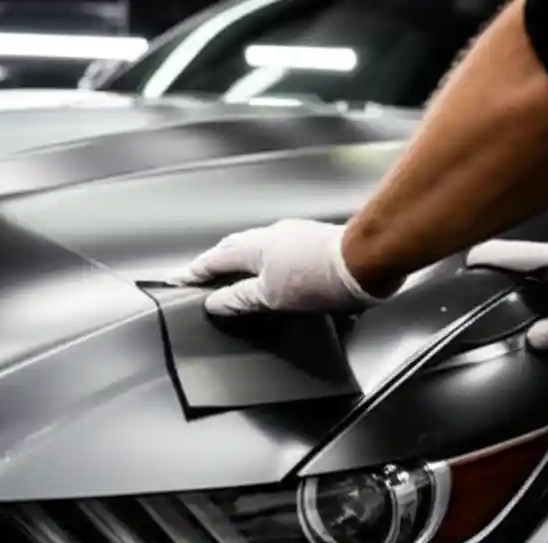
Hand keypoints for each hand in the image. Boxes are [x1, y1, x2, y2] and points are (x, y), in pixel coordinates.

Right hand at [173, 219, 389, 315]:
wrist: (365, 260)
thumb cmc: (320, 276)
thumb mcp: (270, 296)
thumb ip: (240, 298)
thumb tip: (214, 302)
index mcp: (254, 247)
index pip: (215, 259)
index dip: (196, 272)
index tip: (181, 280)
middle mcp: (272, 235)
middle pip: (236, 248)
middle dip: (218, 261)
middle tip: (205, 274)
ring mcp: (295, 235)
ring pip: (260, 247)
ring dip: (246, 261)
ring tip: (240, 275)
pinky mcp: (316, 242)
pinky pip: (282, 250)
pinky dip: (270, 262)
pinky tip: (280, 274)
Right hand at [466, 228, 547, 350]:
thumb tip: (532, 341)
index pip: (507, 254)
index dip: (481, 260)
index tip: (460, 268)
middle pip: (516, 262)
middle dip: (495, 276)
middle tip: (476, 296)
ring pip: (537, 272)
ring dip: (521, 285)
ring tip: (505, 306)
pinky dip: (544, 290)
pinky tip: (546, 308)